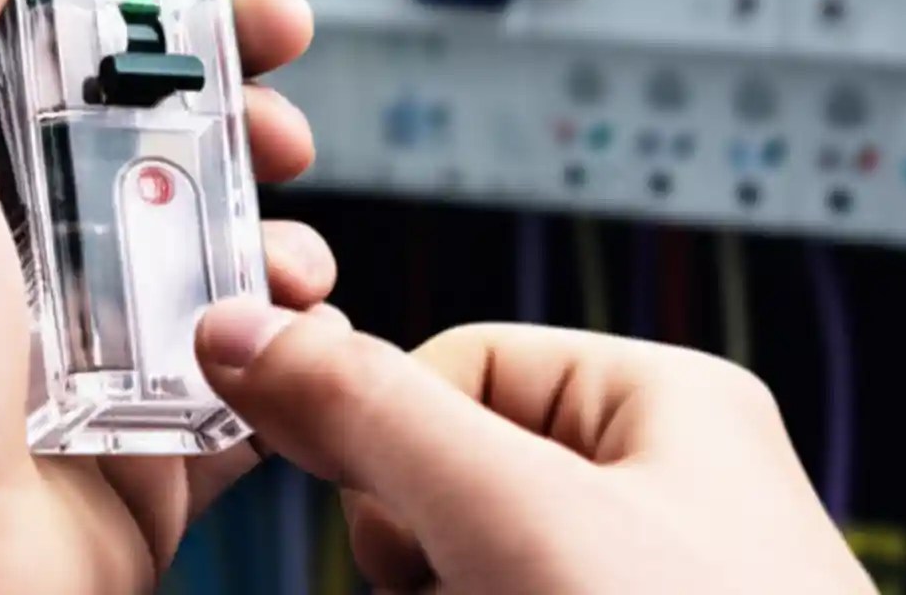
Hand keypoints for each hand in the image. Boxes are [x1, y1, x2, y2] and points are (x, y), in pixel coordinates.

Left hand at [0, 0, 331, 592]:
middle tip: (282, 123)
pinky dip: (295, 353)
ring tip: (283, 259)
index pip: (89, 71)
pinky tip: (294, 342)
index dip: (169, 26)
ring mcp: (111, 348)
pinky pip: (260, 375)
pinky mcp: (167, 434)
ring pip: (233, 264)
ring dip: (280, 243)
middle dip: (247, 128)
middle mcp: (46, 261)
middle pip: (177, 161)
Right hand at [196, 301, 878, 593]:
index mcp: (657, 405)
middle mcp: (640, 491)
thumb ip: (377, 416)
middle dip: (420, 549)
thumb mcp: (523, 519)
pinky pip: (465, 594)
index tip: (397, 514)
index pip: (456, 362)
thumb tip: (248, 337)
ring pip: (441, 563)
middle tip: (472, 591)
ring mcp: (610, 579)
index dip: (400, 437)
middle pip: (439, 474)